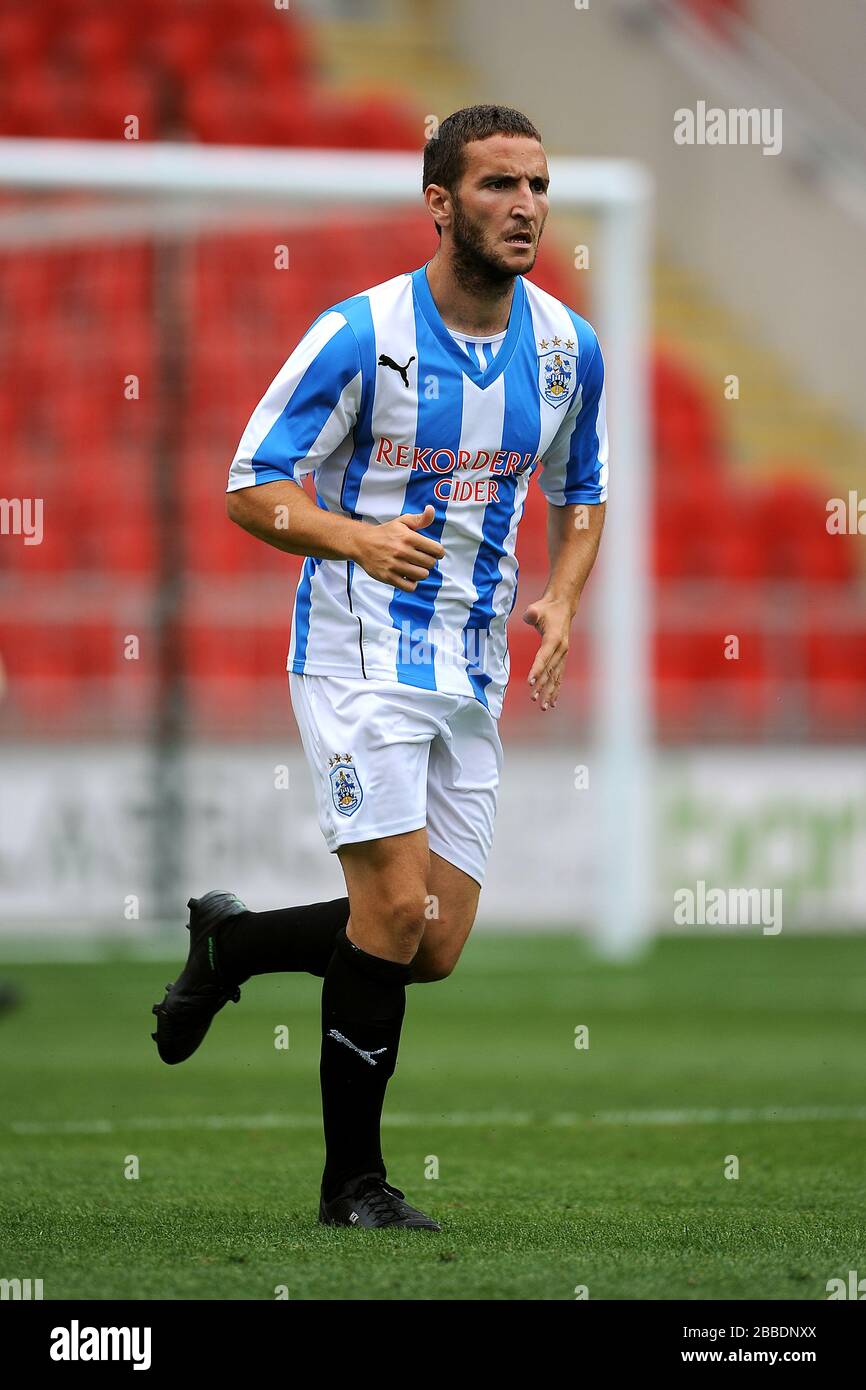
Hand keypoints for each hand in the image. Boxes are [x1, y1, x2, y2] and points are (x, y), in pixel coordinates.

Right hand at [354, 504, 444, 591]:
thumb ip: (420, 519)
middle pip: (430, 563)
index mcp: (408, 537)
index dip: (438, 552)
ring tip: (415, 567)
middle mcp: (402, 551)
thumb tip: (431, 510)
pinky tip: (408, 577)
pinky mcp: (388, 577)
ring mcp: (394, 565)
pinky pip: (409, 587)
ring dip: (421, 572)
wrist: (361, 543)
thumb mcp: (402, 522)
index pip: (436, 550)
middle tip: (422, 560)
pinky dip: (412, 583)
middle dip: (429, 562)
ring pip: (422, 575)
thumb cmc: (385, 533)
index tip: (434, 553)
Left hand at [522, 596, 571, 710]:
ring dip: (550, 692)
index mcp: (554, 639)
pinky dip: (556, 689)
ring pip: (556, 676)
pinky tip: (552, 702)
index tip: (530, 682)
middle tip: (533, 698)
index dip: (537, 670)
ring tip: (544, 706)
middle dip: (542, 685)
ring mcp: (563, 655)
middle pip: (550, 670)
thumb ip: (533, 613)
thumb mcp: (538, 608)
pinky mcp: (562, 658)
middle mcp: (561, 649)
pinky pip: (559, 676)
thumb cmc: (547, 608)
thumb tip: (530, 615)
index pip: (544, 657)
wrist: (563, 607)